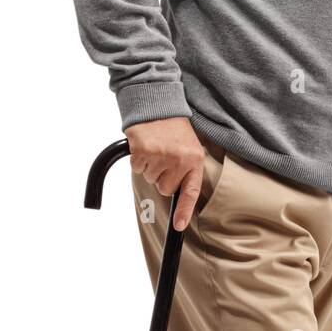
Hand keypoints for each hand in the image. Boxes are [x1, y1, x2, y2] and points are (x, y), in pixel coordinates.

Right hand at [126, 116, 205, 230]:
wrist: (158, 104)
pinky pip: (137, 168)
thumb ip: (187, 168)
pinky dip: (138, 159)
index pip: (190, 191)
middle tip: (164, 156)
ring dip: (149, 166)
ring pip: (150, 178)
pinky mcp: (143, 151)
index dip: (184, 210)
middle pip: (164, 188)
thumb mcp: (190, 146)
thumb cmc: (174, 128)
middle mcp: (180, 159)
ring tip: (156, 148)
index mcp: (194, 159)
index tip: (179, 226)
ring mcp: (161, 156)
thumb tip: (177, 191)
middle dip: (161, 176)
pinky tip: (145, 146)